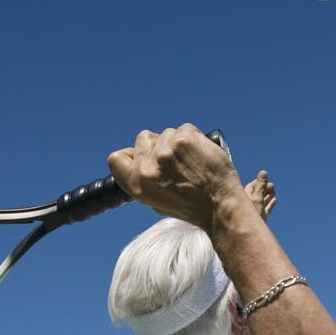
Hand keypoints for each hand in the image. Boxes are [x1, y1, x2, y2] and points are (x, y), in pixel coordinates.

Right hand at [107, 124, 243, 231]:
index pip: (116, 159)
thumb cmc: (192, 206)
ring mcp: (165, 153)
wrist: (220, 205)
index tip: (143, 156)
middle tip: (176, 163)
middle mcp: (147, 170)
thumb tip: (134, 159)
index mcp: (137, 186)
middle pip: (143, 138)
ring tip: (193, 163)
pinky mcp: (183, 140)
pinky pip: (185, 128)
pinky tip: (201, 156)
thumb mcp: (158, 201)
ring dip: (179, 142)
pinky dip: (195, 138)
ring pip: (166, 133)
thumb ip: (143, 180)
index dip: (129, 154)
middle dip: (158, 144)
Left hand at [244, 171, 276, 221]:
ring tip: (274, 192)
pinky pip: (265, 210)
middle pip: (256, 194)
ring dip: (267, 196)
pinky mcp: (258, 220)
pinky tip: (275, 200)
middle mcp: (246, 205)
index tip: (266, 179)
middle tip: (272, 186)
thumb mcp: (256, 199)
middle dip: (264, 189)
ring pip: (261, 202)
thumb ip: (260, 186)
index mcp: (242, 199)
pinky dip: (269, 205)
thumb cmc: (247, 217)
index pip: (251, 186)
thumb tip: (264, 172)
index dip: (259, 182)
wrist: (247, 236)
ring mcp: (253, 213)